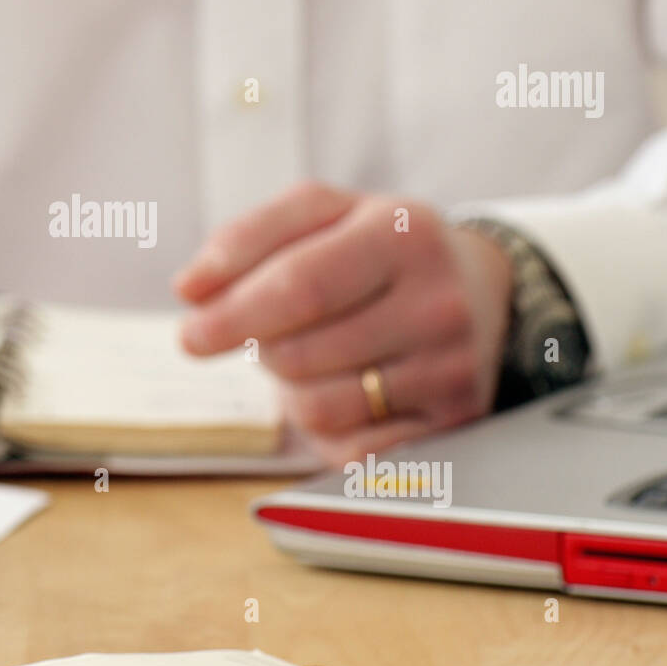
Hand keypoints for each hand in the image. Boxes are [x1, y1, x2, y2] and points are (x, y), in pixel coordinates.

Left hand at [173, 183, 513, 465]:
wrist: (478, 286)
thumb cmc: (375, 246)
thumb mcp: (321, 214)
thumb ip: (247, 237)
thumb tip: (190, 289)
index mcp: (402, 233)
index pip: (299, 286)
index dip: (232, 315)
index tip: (188, 335)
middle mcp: (438, 302)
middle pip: (298, 354)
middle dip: (260, 348)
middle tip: (270, 331)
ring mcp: (452, 369)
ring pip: (318, 409)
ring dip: (290, 389)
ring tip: (313, 354)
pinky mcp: (454, 424)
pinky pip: (351, 451)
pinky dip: (327, 428)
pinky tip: (346, 389)